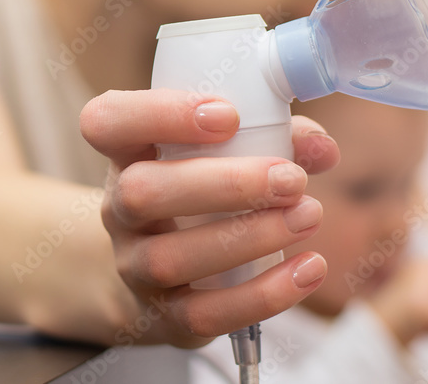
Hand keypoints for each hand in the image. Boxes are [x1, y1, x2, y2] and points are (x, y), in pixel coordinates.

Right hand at [80, 88, 339, 347]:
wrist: (155, 275)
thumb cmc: (200, 195)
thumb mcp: (220, 154)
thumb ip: (273, 137)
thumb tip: (320, 147)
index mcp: (127, 152)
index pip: (108, 120)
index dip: (159, 113)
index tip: (228, 115)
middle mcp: (120, 207)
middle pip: (141, 192)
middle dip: (224, 184)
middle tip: (290, 179)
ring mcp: (135, 265)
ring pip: (170, 258)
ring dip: (249, 237)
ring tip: (307, 216)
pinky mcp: (164, 315)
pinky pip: (204, 313)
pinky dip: (263, 294)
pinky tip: (308, 269)